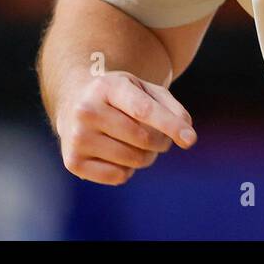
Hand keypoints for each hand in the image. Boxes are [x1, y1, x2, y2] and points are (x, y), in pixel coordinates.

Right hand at [55, 70, 195, 184]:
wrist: (76, 103)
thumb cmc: (121, 97)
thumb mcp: (146, 90)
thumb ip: (172, 108)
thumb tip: (187, 135)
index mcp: (107, 87)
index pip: (144, 110)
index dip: (170, 125)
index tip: (190, 139)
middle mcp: (86, 111)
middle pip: (143, 138)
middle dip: (161, 141)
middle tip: (159, 136)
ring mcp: (76, 138)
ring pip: (133, 159)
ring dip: (147, 156)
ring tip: (138, 143)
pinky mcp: (73, 162)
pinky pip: (118, 176)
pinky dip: (128, 169)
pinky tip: (118, 153)